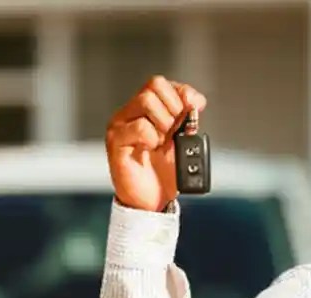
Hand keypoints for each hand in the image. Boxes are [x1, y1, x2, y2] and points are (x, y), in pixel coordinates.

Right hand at [105, 76, 207, 212]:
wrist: (153, 201)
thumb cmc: (163, 174)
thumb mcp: (182, 141)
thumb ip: (186, 119)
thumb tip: (194, 102)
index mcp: (146, 111)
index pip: (160, 83)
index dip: (181, 92)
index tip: (194, 108)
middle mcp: (130, 114)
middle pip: (154, 86)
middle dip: (173, 109)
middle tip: (174, 132)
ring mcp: (120, 126)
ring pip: (146, 101)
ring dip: (163, 123)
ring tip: (161, 142)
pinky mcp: (116, 141)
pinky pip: (139, 126)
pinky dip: (152, 138)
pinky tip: (151, 149)